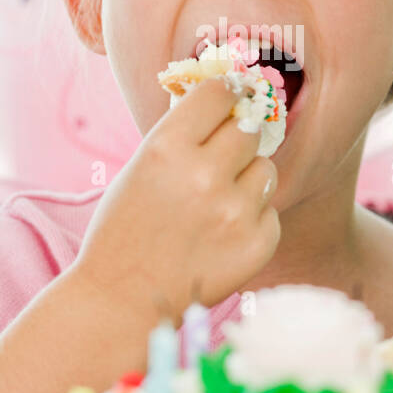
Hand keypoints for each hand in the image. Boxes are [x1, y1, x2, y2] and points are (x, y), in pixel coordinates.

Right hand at [72, 76, 280, 317]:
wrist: (121, 299)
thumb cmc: (126, 228)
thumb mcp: (140, 166)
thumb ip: (184, 134)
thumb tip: (231, 98)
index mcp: (167, 147)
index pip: (220, 93)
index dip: (228, 93)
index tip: (232, 98)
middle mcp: (204, 175)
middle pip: (249, 129)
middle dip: (236, 140)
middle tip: (217, 162)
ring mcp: (234, 212)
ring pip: (265, 168)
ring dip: (247, 180)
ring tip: (216, 205)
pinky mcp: (257, 244)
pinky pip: (271, 211)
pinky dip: (253, 219)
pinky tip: (222, 236)